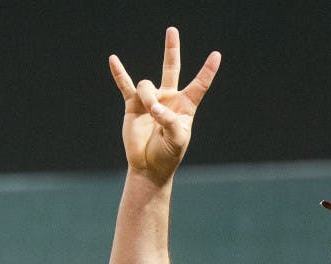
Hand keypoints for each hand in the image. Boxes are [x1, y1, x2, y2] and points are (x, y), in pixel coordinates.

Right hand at [109, 27, 220, 183]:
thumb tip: (155, 107)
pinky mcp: (133, 104)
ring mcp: (150, 99)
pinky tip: (113, 59)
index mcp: (185, 106)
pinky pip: (125, 85)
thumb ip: (169, 121)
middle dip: (171, 50)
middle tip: (172, 30)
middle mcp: (169, 98)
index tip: (216, 55)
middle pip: (171, 68)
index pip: (199, 84)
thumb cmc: (168, 154)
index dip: (207, 71)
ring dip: (148, 97)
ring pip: (147, 84)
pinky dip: (119, 73)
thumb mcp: (177, 140)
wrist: (149, 165)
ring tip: (149, 112)